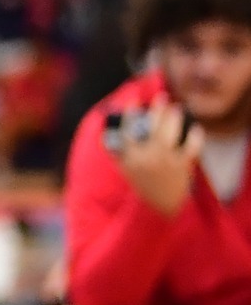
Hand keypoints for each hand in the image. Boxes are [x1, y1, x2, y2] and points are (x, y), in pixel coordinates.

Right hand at [110, 98, 200, 217]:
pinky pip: (191, 146)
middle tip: (162, 97)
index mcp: (129, 157)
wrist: (158, 207)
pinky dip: (195, 136)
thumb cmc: (140, 183)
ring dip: (173, 118)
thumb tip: (109, 125)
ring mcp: (165, 161)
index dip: (130, 112)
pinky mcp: (181, 166)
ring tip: (176, 109)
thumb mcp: (124, 167)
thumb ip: (118, 149)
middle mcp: (146, 157)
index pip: (126, 129)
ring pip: (170, 132)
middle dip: (157, 109)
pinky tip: (195, 129)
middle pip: (151, 126)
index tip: (134, 100)